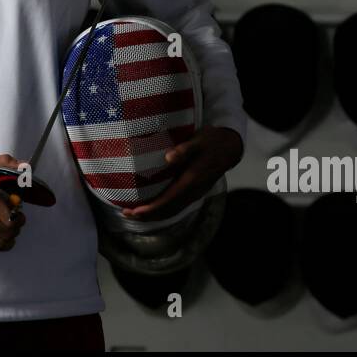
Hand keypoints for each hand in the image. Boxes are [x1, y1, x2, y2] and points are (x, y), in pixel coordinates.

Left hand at [121, 128, 242, 221]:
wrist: (230, 147)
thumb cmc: (211, 141)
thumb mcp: (198, 140)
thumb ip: (184, 149)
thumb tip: (169, 157)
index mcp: (191, 181)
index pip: (168, 201)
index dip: (151, 209)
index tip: (135, 211)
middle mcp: (193, 191)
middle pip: (168, 210)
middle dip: (147, 215)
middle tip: (126, 214)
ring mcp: (195, 194)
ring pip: (172, 210)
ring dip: (153, 214)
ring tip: (134, 213)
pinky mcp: (195, 192)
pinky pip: (176, 206)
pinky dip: (162, 210)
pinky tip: (152, 207)